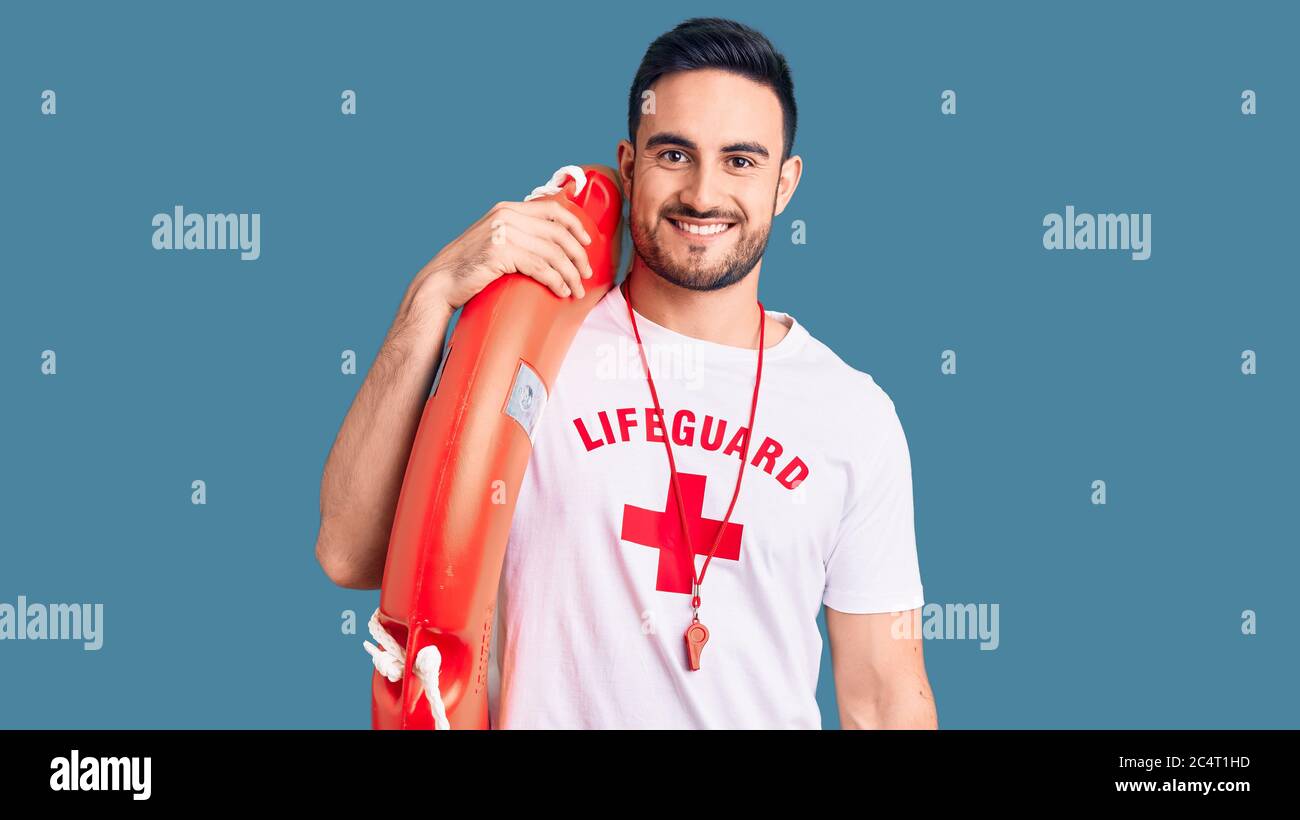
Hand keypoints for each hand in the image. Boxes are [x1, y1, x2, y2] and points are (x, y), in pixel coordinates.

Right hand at [411, 196, 595, 312]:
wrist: (440, 282)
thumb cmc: (468, 267)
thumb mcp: (494, 240)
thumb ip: (516, 234)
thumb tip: (546, 244)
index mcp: (506, 209)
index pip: (553, 210)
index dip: (576, 226)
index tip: (588, 243)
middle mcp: (506, 216)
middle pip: (558, 233)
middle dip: (578, 255)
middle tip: (586, 274)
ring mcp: (503, 233)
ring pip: (552, 252)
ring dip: (570, 274)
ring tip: (576, 290)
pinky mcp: (500, 253)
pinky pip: (540, 267)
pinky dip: (555, 281)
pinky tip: (560, 291)